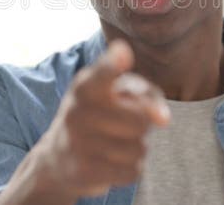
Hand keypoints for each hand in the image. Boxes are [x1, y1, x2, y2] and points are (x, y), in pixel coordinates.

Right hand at [36, 39, 169, 197]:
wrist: (59, 156)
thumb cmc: (103, 115)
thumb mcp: (121, 94)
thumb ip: (148, 95)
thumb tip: (164, 120)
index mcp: (86, 85)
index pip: (102, 73)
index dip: (113, 64)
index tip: (122, 53)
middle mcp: (77, 111)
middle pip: (140, 119)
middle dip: (141, 124)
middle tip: (122, 124)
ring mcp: (78, 142)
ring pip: (139, 148)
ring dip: (135, 148)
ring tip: (114, 143)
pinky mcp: (84, 171)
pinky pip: (133, 171)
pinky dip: (130, 168)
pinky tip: (111, 162)